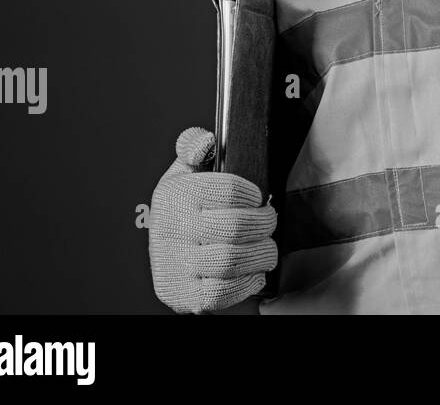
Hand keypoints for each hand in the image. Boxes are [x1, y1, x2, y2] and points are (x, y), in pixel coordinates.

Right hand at [147, 126, 277, 313]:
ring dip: (261, 253)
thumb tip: (204, 140)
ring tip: (266, 247)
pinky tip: (252, 271)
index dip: (251, 193)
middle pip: (235, 227)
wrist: (171, 265)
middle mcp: (170, 232)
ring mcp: (176, 268)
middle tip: (269, 221)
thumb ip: (193, 147)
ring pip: (232, 261)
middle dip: (263, 223)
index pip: (226, 189)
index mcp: (173, 196)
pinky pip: (224, 292)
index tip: (256, 197)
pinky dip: (247, 281)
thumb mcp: (184, 175)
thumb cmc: (185, 214)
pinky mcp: (185, 298)